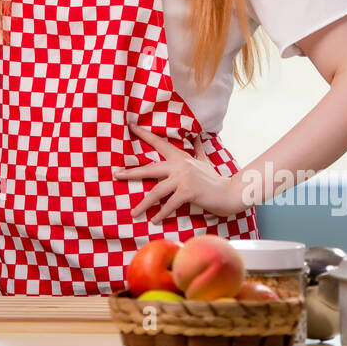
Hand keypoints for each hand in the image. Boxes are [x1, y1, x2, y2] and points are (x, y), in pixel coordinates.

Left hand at [112, 123, 243, 221]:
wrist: (231, 192)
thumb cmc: (216, 179)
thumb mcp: (205, 161)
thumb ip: (198, 149)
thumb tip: (197, 136)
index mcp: (181, 157)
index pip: (159, 143)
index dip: (144, 134)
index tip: (130, 126)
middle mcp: (179, 165)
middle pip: (149, 168)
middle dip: (131, 172)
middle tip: (116, 174)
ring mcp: (183, 178)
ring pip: (156, 191)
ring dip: (143, 204)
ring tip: (133, 213)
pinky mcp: (188, 192)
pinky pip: (169, 204)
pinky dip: (161, 213)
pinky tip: (154, 219)